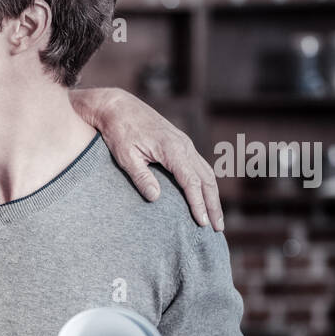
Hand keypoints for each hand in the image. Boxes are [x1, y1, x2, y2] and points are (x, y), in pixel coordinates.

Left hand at [73, 86, 223, 230]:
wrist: (117, 107)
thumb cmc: (118, 131)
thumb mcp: (125, 156)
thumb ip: (141, 176)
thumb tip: (155, 198)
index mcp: (173, 149)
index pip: (191, 182)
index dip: (198, 204)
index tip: (202, 223)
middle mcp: (184, 145)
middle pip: (206, 179)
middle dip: (213, 205)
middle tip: (217, 228)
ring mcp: (184, 144)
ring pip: (206, 172)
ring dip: (212, 196)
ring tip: (215, 218)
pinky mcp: (180, 144)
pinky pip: (199, 166)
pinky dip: (205, 184)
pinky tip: (204, 198)